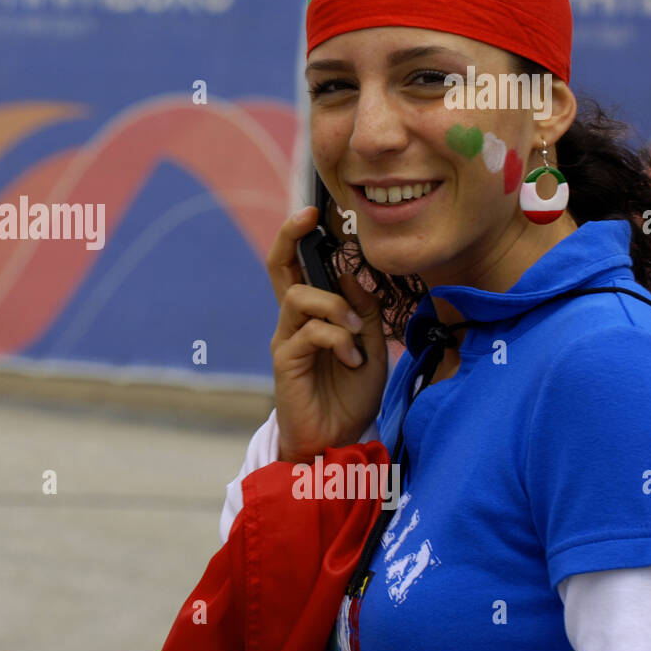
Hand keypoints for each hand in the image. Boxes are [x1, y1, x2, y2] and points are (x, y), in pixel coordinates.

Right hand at [267, 206, 387, 462]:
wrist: (336, 440)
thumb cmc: (350, 393)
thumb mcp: (371, 345)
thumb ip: (363, 311)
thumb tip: (354, 274)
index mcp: (312, 314)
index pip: (299, 266)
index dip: (301, 236)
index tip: (315, 210)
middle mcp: (292, 320)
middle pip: (279, 267)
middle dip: (289, 236)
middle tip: (306, 217)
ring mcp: (286, 338)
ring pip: (301, 297)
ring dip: (337, 309)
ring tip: (356, 336)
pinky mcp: (285, 360)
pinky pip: (311, 332)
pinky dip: (339, 341)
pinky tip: (352, 361)